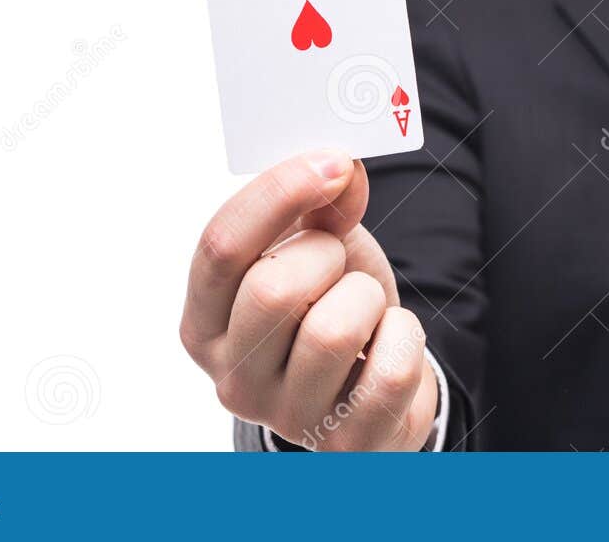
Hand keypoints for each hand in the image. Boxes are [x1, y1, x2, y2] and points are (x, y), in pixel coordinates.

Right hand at [180, 150, 437, 450]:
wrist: (371, 383)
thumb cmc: (330, 306)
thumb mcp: (315, 247)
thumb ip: (321, 203)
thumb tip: (345, 170)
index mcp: (204, 323)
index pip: (220, 247)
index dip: (279, 191)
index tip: (334, 162)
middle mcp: (232, 378)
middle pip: (274, 287)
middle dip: (326, 255)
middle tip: (338, 265)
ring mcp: (288, 418)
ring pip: (335, 329)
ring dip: (368, 298)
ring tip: (363, 310)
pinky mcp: (348, 446)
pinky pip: (390, 370)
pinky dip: (404, 338)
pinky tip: (388, 344)